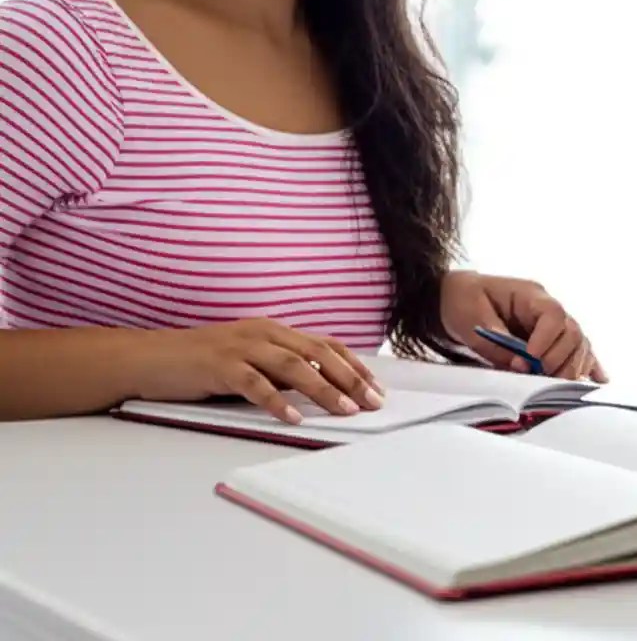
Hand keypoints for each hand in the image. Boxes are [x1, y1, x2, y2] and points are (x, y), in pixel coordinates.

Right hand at [130, 318, 384, 423]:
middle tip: (372, 402)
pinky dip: (277, 401)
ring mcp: (241, 347)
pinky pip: (254, 384)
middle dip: (350, 378)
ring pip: (293, 366)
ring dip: (324, 389)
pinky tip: (294, 417)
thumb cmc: (202, 364)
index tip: (377, 388)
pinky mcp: (219, 365)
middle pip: (318, 353)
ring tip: (345, 409)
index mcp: (274, 331)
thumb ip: (281, 371)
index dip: (355, 365)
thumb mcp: (250, 361)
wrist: (148, 358)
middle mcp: (263, 333)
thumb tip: (323, 390)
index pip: (326, 345)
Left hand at [440, 271, 607, 381]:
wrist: (456, 299)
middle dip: (560, 358)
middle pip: (573, 331)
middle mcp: (546, 308)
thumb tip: (521, 365)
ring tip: (557, 385)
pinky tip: (599, 380)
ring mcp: (552, 324)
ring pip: (580, 344)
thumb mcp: (471, 318)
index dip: (548, 338)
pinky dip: (588, 366)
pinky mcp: (551, 341)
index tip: (531, 360)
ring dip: (573, 367)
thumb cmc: (462, 302)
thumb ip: (496, 342)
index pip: (553, 313)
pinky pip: (577, 352)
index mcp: (529, 294)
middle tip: (540, 376)